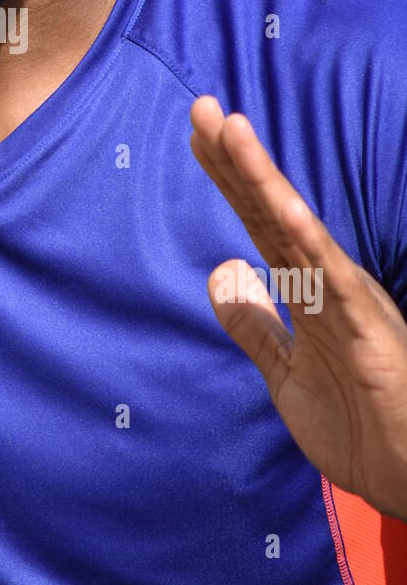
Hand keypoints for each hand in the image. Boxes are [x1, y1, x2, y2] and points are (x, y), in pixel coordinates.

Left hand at [190, 95, 406, 521]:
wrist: (405, 478)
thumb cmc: (358, 429)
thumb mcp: (286, 376)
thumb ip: (255, 326)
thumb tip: (221, 273)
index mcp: (310, 290)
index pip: (260, 222)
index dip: (231, 179)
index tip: (198, 135)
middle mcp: (329, 282)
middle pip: (271, 210)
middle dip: (235, 160)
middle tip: (199, 106)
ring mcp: (347, 299)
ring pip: (297, 227)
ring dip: (262, 179)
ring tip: (230, 128)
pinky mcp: (365, 327)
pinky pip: (332, 276)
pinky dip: (307, 239)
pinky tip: (281, 205)